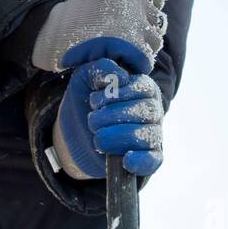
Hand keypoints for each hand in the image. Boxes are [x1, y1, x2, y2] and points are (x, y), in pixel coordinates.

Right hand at [31, 0, 166, 75]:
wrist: (52, 34)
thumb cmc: (72, 16)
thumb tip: (149, 0)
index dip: (147, 11)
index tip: (136, 21)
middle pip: (155, 18)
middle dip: (145, 31)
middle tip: (129, 41)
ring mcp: (133, 18)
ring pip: (154, 39)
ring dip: (143, 48)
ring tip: (125, 53)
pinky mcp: (132, 42)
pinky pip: (146, 56)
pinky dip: (138, 63)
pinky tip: (124, 63)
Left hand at [50, 57, 163, 179]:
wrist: (74, 134)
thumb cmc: (86, 102)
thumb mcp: (86, 78)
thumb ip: (101, 67)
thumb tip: (120, 77)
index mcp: (143, 87)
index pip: (143, 86)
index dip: (115, 94)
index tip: (94, 99)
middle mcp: (153, 110)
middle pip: (146, 110)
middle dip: (111, 116)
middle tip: (93, 120)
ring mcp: (153, 134)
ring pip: (146, 134)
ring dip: (116, 136)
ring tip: (98, 137)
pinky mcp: (147, 158)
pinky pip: (153, 160)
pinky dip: (140, 161)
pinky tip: (125, 160)